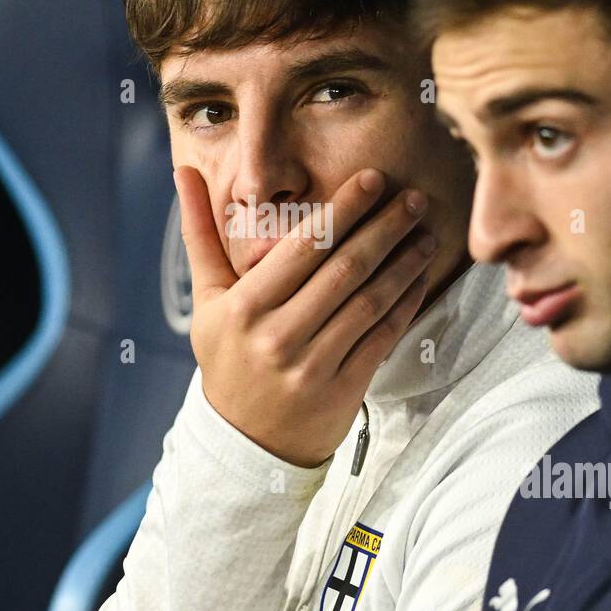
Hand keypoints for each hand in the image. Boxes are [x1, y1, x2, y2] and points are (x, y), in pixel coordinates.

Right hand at [175, 165, 435, 467]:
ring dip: (403, 264)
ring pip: (368, 302)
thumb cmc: (228, 356)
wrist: (244, 441)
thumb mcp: (208, 299)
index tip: (372, 179)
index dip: (342, 210)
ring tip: (426, 233)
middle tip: (412, 198)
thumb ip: (200, 234)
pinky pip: (381, 337)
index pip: (302, 248)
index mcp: (244, 307)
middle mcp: (277, 336)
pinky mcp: (342, 390)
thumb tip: (184, 170)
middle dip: (383, 229)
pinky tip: (419, 278)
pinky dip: (404, 304)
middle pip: (342, 270)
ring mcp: (311, 366)